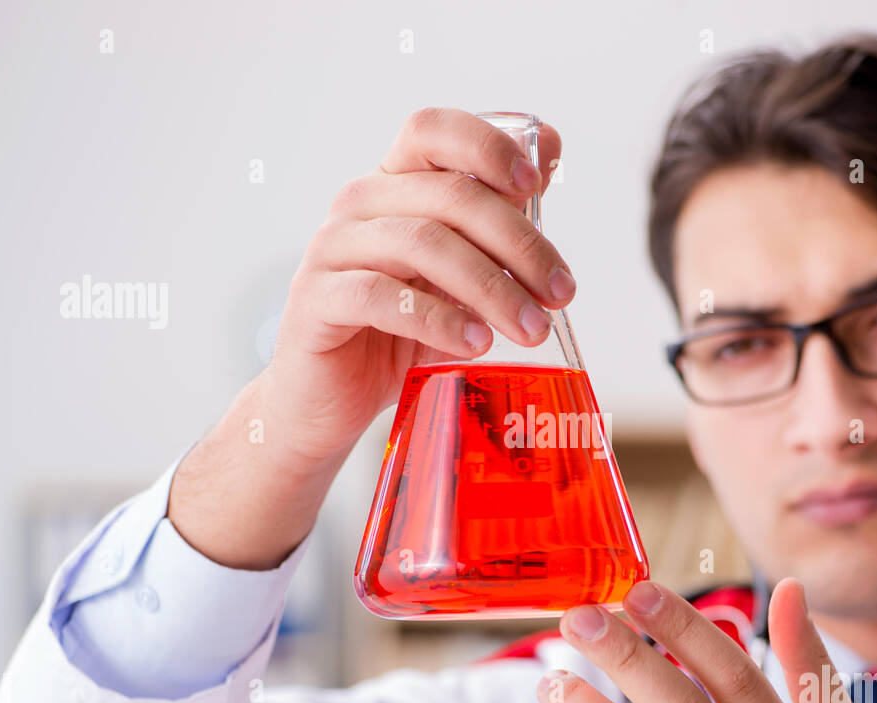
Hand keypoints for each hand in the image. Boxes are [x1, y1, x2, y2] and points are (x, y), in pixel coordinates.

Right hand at [266, 106, 572, 471]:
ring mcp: (332, 248)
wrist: (331, 398)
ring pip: (422, 244)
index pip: (433, 131)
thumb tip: (548, 149)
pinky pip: (382, 297)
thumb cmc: (399, 331)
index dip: (487, 146)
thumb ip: (495, 219)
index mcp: (393, 185)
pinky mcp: (316, 300)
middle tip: (561, 293)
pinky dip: (440, 319)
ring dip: (491, 287)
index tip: (536, 185)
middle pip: (448, 195)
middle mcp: (359, 203)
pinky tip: (476, 343)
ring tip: (531, 328)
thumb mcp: (457, 275)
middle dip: (519, 244)